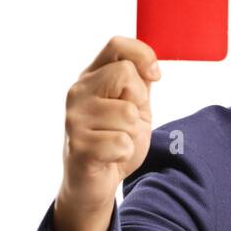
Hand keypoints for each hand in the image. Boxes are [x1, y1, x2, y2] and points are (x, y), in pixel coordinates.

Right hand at [51, 36, 159, 230]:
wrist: (94, 184)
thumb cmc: (114, 142)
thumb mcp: (133, 107)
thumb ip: (139, 83)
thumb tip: (151, 65)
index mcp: (91, 77)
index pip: (117, 46)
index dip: (143, 55)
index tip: (155, 76)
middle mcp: (78, 92)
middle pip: (125, 74)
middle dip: (139, 102)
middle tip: (129, 123)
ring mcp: (75, 118)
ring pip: (128, 113)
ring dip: (133, 134)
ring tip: (117, 142)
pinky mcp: (79, 146)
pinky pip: (122, 142)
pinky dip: (125, 154)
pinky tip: (111, 157)